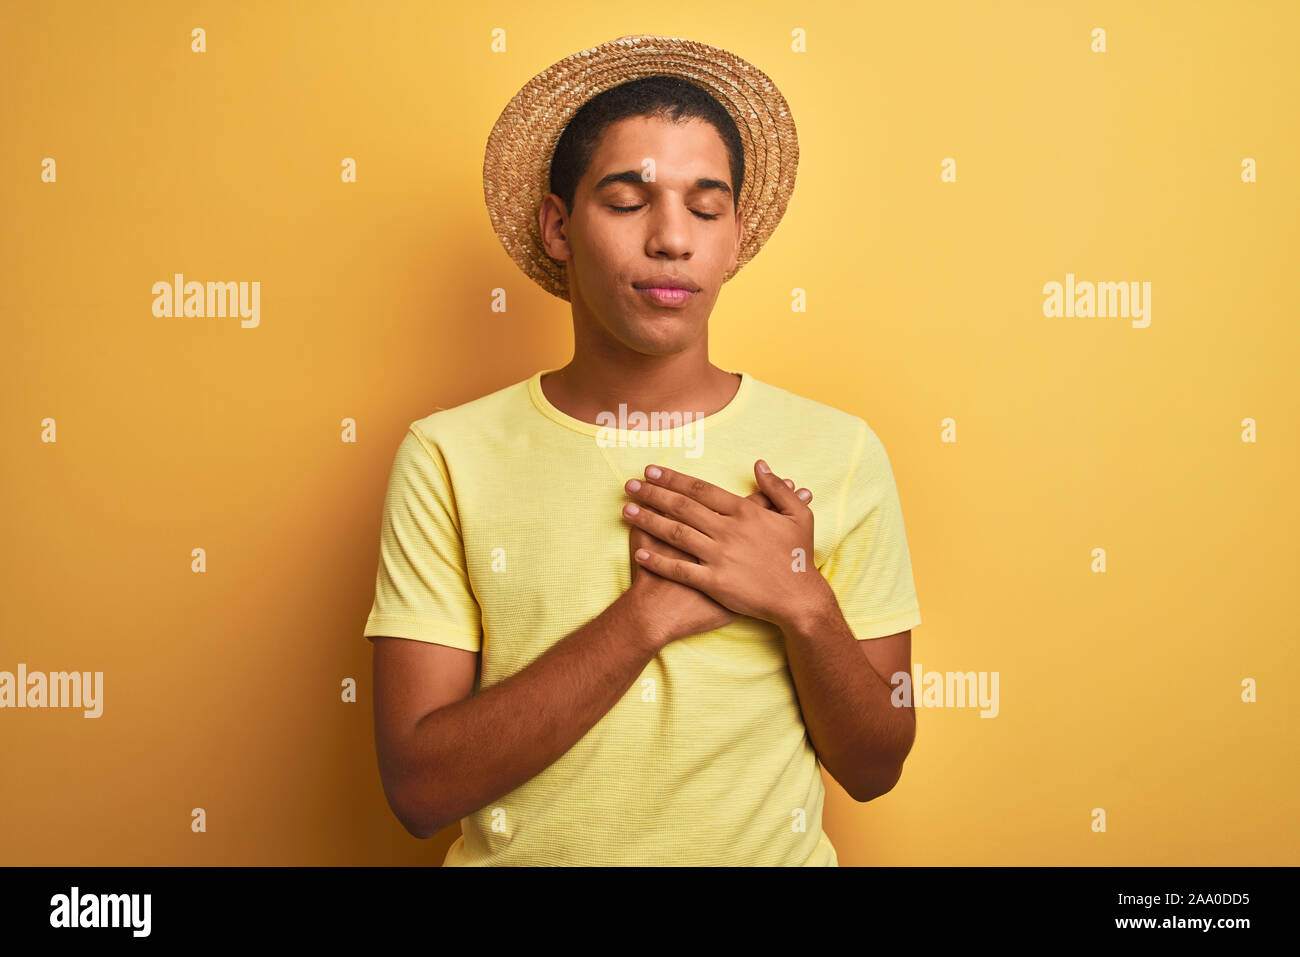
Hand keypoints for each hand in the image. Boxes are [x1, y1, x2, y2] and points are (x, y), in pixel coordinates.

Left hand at [626, 472, 812, 646]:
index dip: (674, 479)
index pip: (701, 490)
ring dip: (648, 520)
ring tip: (627, 509)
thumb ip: (776, 489)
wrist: (799, 598)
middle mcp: (728, 531)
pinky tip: (639, 552)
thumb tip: (759, 465)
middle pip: (682, 507)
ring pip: (675, 533)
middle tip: (631, 484)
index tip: (652, 470)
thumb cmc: (798, 557)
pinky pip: (679, 569)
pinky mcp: (713, 582)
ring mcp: (719, 557)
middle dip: (653, 493)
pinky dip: (658, 560)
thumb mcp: (798, 516)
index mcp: (744, 513)